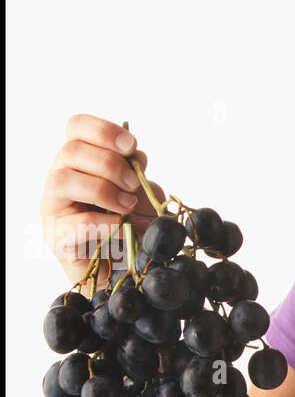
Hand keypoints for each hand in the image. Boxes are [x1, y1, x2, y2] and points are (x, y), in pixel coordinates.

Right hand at [40, 114, 165, 287]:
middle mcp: (60, 177)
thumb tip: (136, 155)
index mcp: (79, 160)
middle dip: (109, 164)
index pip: (76, 127)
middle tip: (134, 184)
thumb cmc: (128, 225)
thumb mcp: (140, 194)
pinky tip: (126, 227)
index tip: (131, 145)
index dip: (102, 130)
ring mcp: (53, 206)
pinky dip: (107, 223)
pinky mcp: (56, 236)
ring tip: (128, 206)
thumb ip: (137, 173)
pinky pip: (77, 223)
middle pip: (71, 151)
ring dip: (103, 189)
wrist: (122, 269)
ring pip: (64, 180)